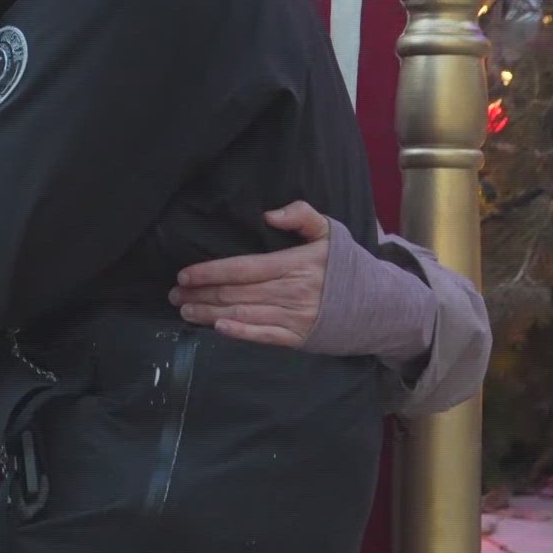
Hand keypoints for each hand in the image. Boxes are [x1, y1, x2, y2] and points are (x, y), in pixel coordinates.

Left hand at [170, 201, 330, 346]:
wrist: (378, 304)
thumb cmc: (345, 265)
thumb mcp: (329, 231)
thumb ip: (301, 215)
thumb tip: (269, 214)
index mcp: (294, 264)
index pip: (243, 268)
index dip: (210, 272)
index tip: (184, 275)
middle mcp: (292, 292)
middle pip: (236, 293)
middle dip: (201, 294)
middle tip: (174, 294)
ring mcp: (295, 317)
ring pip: (243, 315)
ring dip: (209, 314)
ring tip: (185, 310)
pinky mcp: (299, 338)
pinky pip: (264, 337)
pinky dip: (240, 334)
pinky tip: (218, 330)